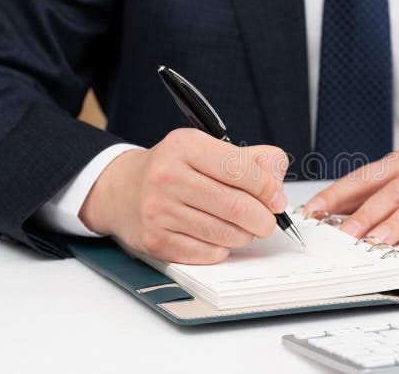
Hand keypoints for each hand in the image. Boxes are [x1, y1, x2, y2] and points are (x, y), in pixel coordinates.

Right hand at [80, 128, 288, 263]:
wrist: (121, 190)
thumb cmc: (174, 169)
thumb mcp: (209, 149)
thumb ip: (253, 159)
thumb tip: (277, 187)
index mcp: (185, 146)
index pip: (240, 169)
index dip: (268, 189)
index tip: (275, 199)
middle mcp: (167, 176)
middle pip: (237, 206)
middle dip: (263, 219)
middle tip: (267, 221)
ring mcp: (159, 211)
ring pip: (226, 234)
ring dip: (245, 235)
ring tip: (242, 227)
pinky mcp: (156, 241)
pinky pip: (209, 253)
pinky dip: (223, 248)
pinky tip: (217, 236)